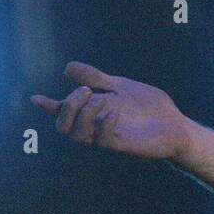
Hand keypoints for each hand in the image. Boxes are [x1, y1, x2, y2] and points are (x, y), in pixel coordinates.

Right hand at [31, 62, 193, 160]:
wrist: (177, 125)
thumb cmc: (151, 109)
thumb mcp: (121, 86)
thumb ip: (97, 78)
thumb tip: (68, 68)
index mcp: (95, 112)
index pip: (66, 112)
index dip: (49, 107)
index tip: (36, 98)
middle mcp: (98, 127)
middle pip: (64, 126)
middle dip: (67, 106)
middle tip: (86, 90)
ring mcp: (110, 137)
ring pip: (78, 134)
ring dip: (84, 113)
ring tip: (101, 99)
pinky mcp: (124, 146)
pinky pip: (103, 140)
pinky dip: (103, 122)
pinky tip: (114, 110)